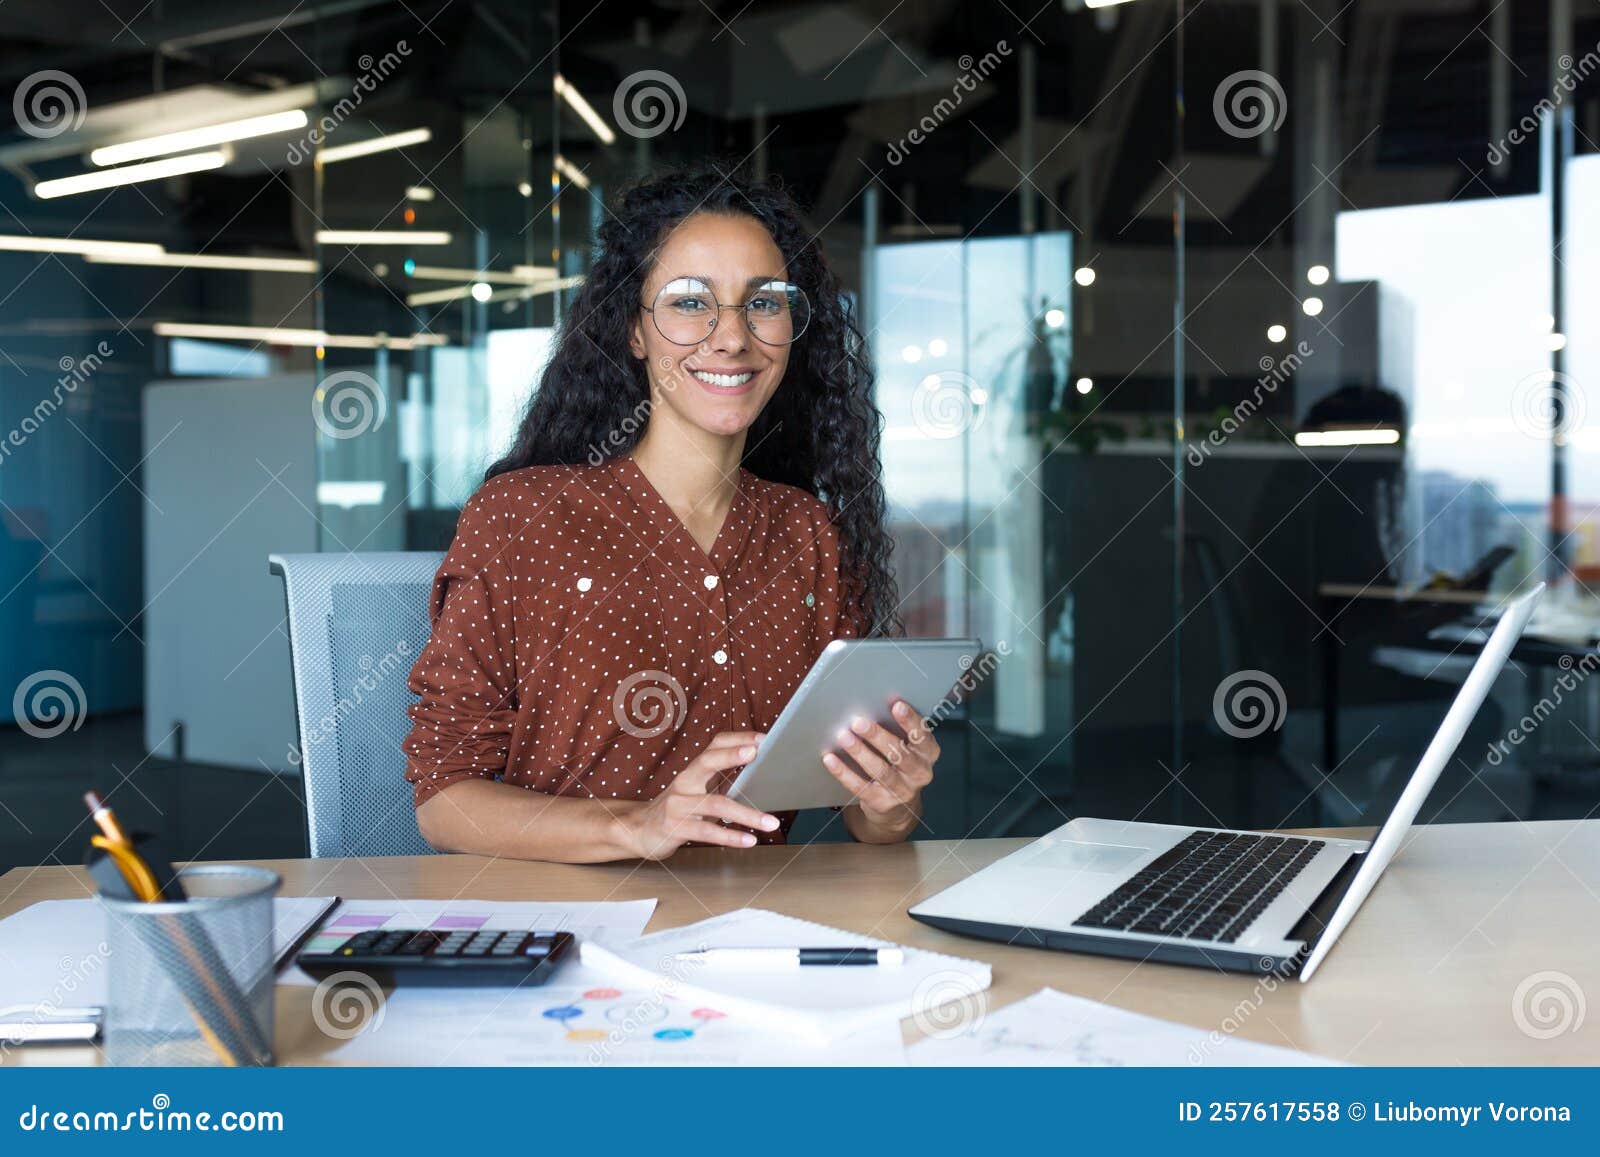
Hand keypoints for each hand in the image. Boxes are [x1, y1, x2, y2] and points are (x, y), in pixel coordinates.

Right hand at [619, 732, 779, 859]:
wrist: (640, 830)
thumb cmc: (679, 809)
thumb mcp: (698, 790)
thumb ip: (721, 780)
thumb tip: (760, 772)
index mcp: (693, 770)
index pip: (714, 745)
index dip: (737, 738)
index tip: (762, 738)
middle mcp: (684, 782)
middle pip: (708, 761)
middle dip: (731, 755)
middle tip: (755, 753)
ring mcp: (678, 804)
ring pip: (715, 804)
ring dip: (746, 814)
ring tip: (770, 822)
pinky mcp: (675, 827)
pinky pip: (707, 832)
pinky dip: (730, 836)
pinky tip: (748, 840)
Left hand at [823, 699, 939, 839]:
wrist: (898, 807)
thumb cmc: (899, 765)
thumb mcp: (906, 746)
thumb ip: (896, 729)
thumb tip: (871, 703)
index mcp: (928, 753)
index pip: (923, 736)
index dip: (910, 720)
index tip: (896, 705)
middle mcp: (920, 773)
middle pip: (900, 753)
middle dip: (878, 736)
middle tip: (858, 722)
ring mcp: (902, 791)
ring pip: (881, 770)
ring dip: (860, 752)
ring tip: (843, 736)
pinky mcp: (882, 803)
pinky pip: (861, 787)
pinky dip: (844, 772)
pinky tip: (831, 759)